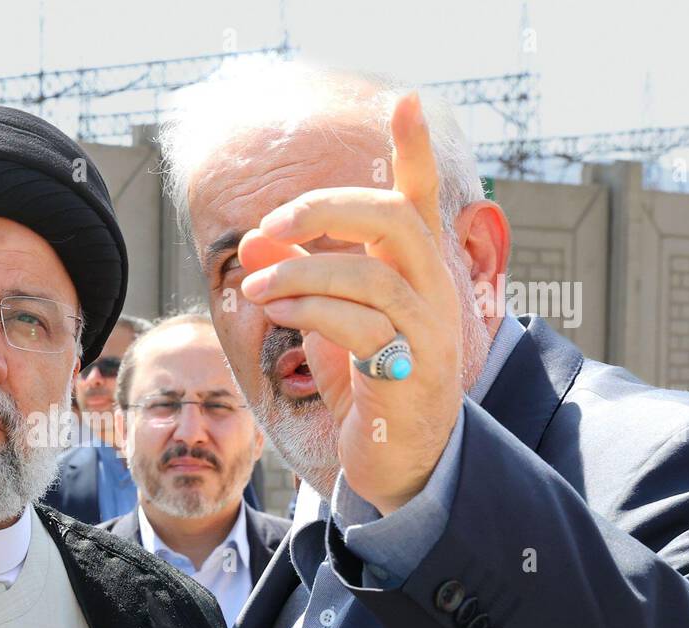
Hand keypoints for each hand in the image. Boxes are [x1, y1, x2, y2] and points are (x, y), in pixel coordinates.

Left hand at [237, 92, 462, 514]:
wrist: (402, 464)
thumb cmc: (366, 388)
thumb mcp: (330, 322)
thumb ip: (301, 277)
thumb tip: (254, 239)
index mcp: (418, 273)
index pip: (422, 199)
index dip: (415, 150)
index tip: (406, 101)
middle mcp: (435, 293)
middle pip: (394, 220)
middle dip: (325, 209)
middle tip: (271, 223)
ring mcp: (429, 333)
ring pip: (370, 274)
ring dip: (301, 270)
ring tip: (254, 284)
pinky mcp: (410, 374)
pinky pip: (360, 326)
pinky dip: (310, 309)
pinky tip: (275, 309)